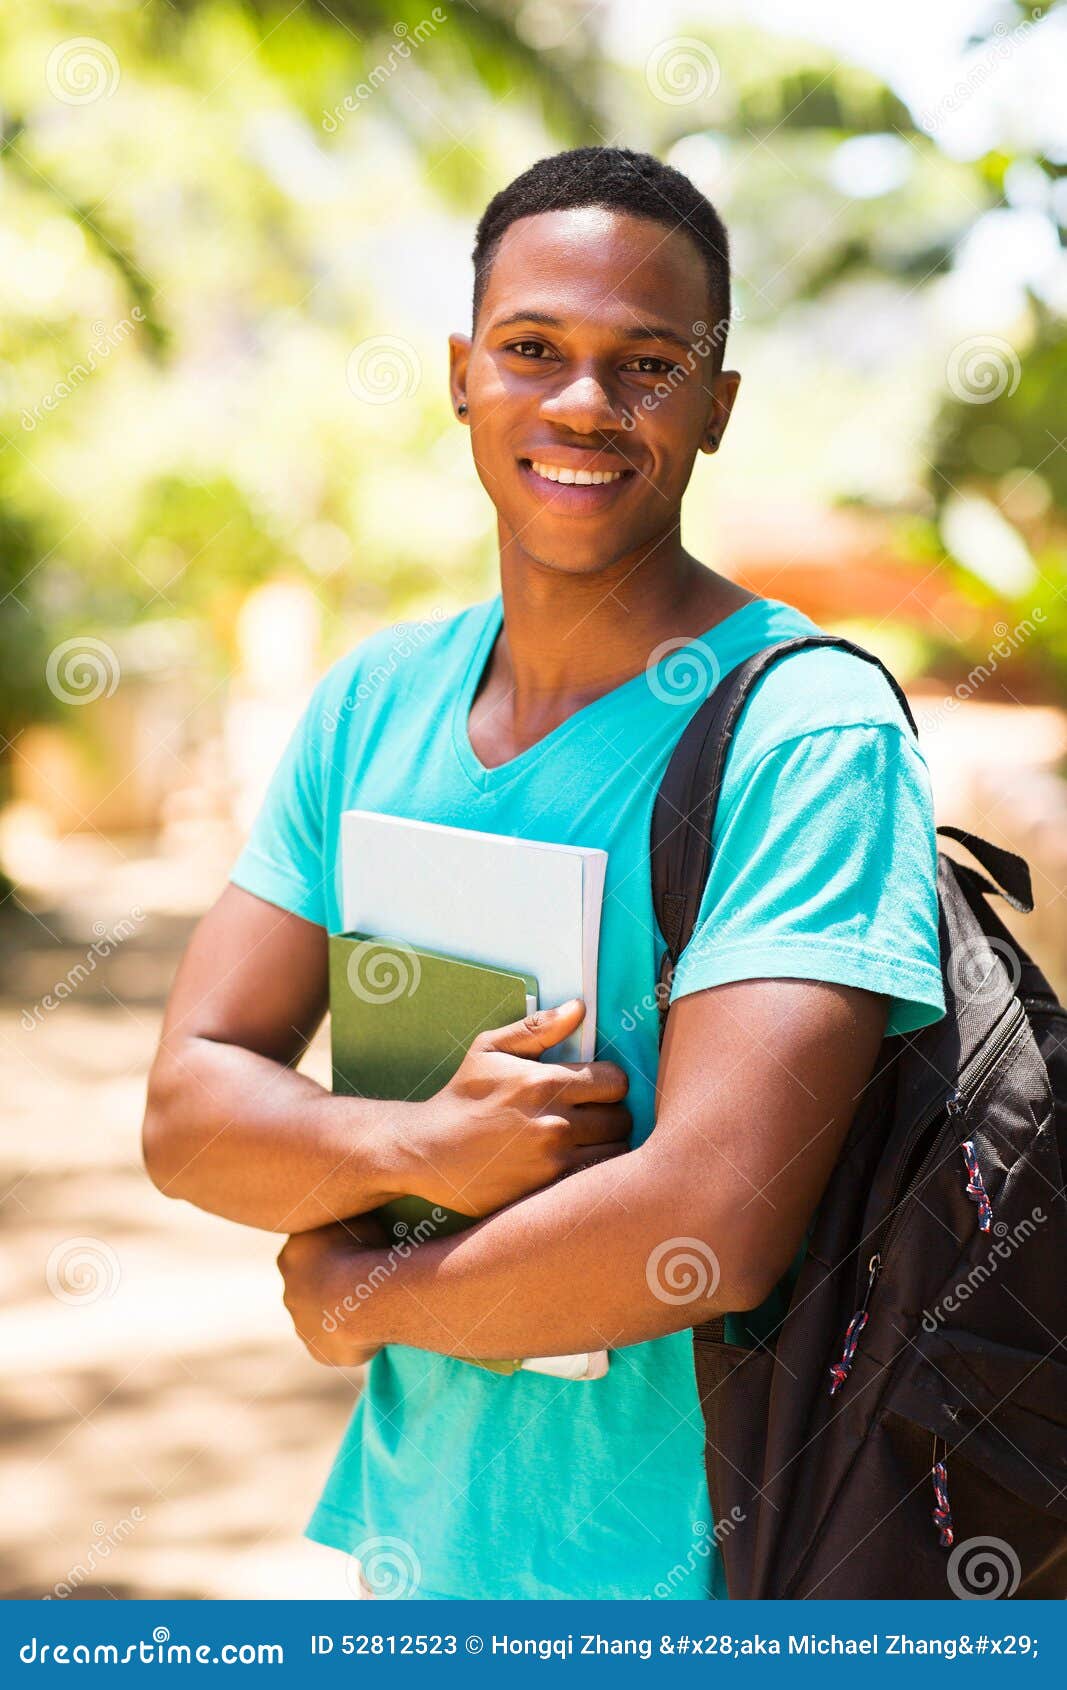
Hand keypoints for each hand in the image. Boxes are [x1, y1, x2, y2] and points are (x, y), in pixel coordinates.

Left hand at [277, 1218, 388, 1366]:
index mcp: (292, 1255)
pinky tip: (373, 1329)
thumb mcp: (358, 1219)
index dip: (333, 1253)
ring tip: (372, 1307)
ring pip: (321, 1318)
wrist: (363, 1298)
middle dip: (332, 1286)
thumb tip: (358, 1215)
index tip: (355, 1253)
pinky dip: (350, 1339)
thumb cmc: (362, 1251)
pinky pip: (335, 1344)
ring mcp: (301, 1325)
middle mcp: (289, 1291)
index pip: (308, 1253)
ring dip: (341, 1314)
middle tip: (364, 1282)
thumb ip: (349, 1223)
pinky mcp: (317, 1351)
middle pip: (310, 1288)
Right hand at [400, 998, 631, 1216]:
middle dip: (611, 1113)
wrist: (427, 1151)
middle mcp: (555, 1122)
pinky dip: (593, 1171)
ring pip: (615, 1151)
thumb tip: (579, 1007)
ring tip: (586, 1139)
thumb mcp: (490, 1049)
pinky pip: (594, 1179)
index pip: (616, 1081)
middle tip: (592, 1114)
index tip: (596, 1087)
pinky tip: (573, 1162)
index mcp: (545, 1082)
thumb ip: (538, 1028)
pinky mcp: (548, 1191)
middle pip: (622, 1118)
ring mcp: (553, 1161)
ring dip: (606, 1144)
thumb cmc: (461, 1096)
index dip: (610, 1082)